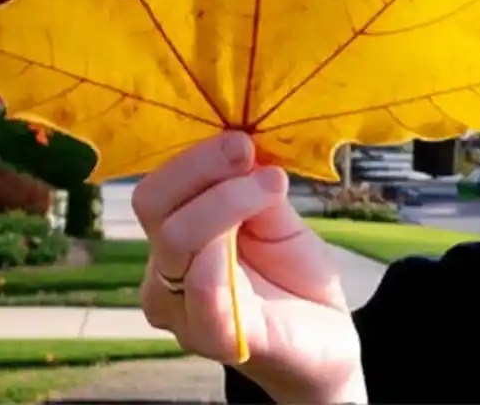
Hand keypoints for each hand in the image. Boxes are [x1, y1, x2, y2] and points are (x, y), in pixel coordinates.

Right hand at [133, 132, 366, 403]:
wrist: (326, 338)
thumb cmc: (293, 275)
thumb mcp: (276, 218)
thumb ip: (252, 187)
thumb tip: (240, 147)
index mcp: (174, 242)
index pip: (157, 191)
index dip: (193, 159)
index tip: (240, 140)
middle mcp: (166, 278)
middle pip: (154, 209)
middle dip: (202, 170)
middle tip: (248, 152)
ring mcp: (186, 312)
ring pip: (177, 244)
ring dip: (225, 204)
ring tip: (273, 186)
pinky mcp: (220, 339)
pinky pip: (205, 296)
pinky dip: (221, 257)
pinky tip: (250, 233)